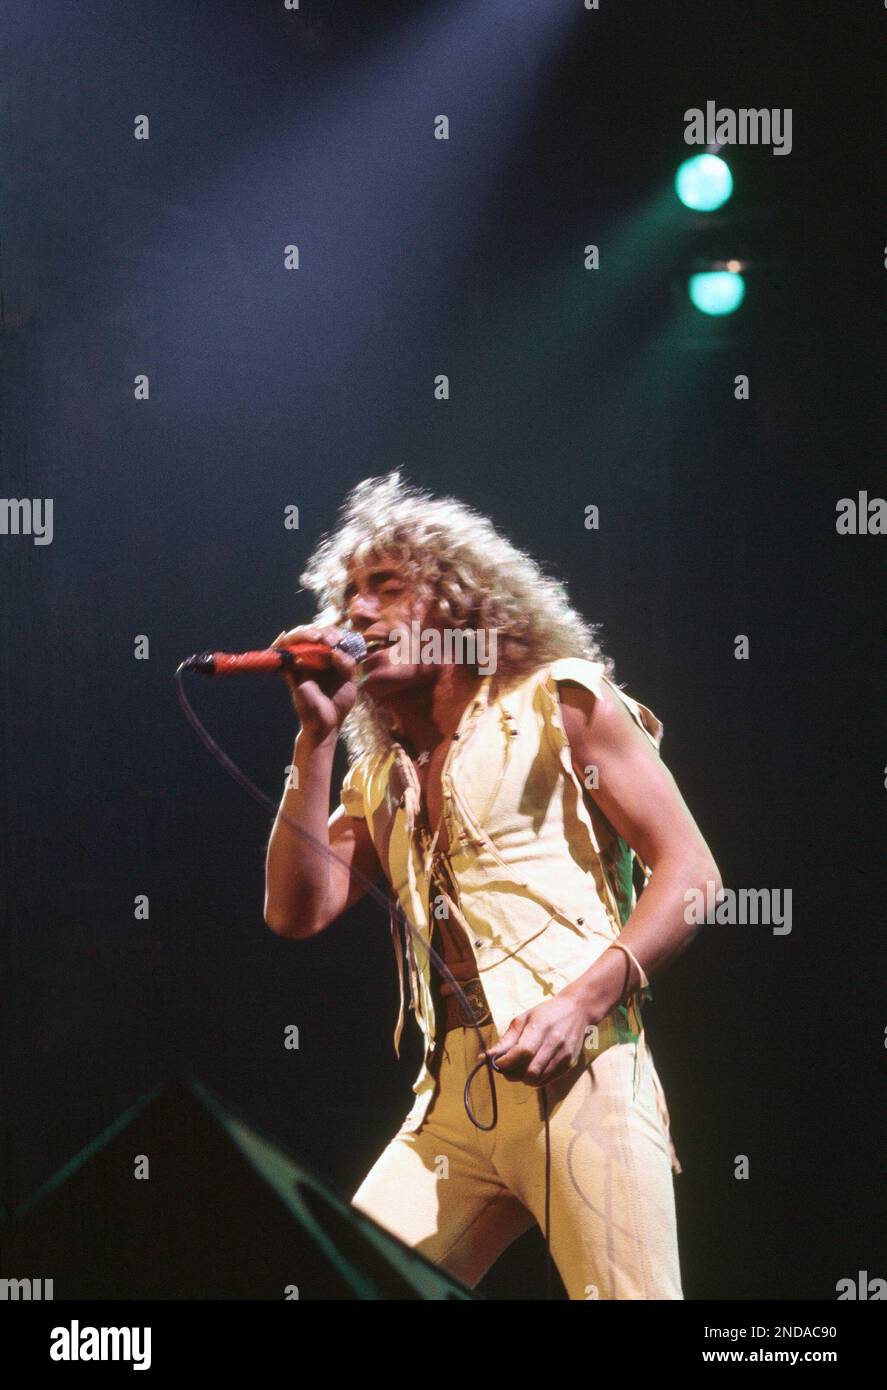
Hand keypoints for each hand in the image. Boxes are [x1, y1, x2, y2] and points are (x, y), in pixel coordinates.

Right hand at [270, 623, 358, 741]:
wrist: (327, 722)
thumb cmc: (339, 701)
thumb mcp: (350, 680)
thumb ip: (347, 663)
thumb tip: (335, 651)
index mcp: (328, 656)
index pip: (327, 634)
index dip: (333, 632)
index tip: (341, 640)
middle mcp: (314, 657)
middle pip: (311, 632)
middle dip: (322, 631)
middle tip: (333, 640)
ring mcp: (301, 664)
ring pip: (295, 638)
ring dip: (305, 633)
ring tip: (317, 638)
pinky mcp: (291, 673)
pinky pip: (283, 655)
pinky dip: (284, 644)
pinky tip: (290, 641)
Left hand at [479, 992, 594, 1088]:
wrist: (577, 1011)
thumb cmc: (546, 1013)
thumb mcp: (523, 1018)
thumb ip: (506, 1039)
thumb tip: (487, 1056)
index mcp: (541, 1027)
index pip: (522, 1053)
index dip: (506, 1062)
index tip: (497, 1063)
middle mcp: (555, 1043)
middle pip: (530, 1072)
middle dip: (513, 1074)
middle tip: (506, 1068)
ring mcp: (564, 1056)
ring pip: (538, 1080)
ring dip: (523, 1079)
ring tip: (518, 1068)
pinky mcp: (570, 1064)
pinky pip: (548, 1081)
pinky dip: (535, 1079)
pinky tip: (531, 1068)